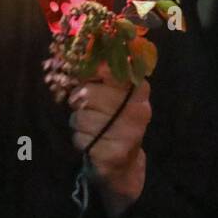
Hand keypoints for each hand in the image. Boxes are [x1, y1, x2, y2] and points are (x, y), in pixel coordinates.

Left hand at [69, 63, 150, 217]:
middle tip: (83, 103)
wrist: (124, 163)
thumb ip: (103, 73)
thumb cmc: (114, 119)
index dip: (92, 72)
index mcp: (140, 91)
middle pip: (88, 94)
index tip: (88, 76)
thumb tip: (81, 54)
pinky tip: (91, 141)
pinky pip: (79, 138)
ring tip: (90, 125)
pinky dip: (79, 139)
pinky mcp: (111, 154)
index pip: (110, 70)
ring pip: (80, 116)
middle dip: (79, 99)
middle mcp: (138, 111)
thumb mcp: (115, 94)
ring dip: (78, 120)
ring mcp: (126, 134)